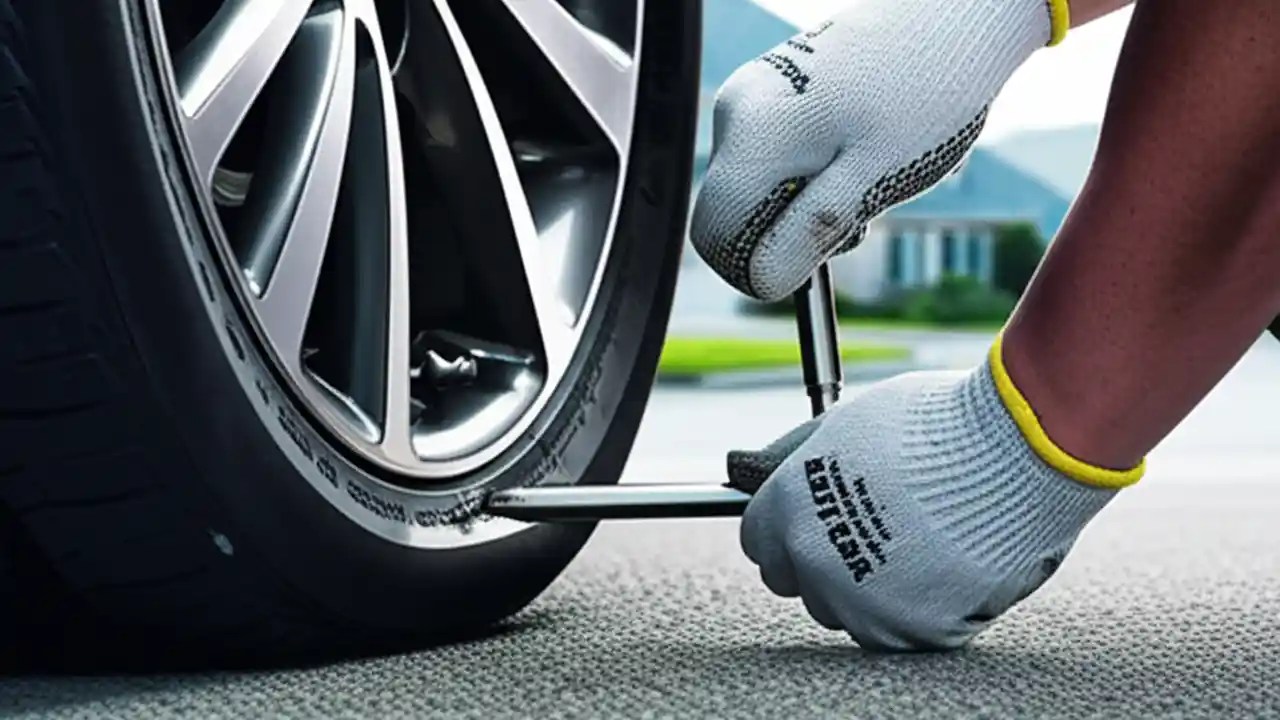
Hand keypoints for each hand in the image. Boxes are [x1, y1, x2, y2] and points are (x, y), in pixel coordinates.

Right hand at [690, 0, 1062, 300]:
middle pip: (738, 212)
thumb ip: (810, 232)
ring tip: (873, 172)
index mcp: (753, 136)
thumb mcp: (872, 179)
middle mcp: (737, 111)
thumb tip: (762, 280)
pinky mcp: (776, 87)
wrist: (961, 13)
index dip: (758, 268)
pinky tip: (865, 147)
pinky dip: (815, 169)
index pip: (715, 237)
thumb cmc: (926, 92)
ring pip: (759, 185)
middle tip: (862, 211)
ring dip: (809, 202)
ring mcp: (754, 94)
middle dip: (791, 232)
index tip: (814, 266)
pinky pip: (776, 154)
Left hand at [729, 361, 1124, 650]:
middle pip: (802, 583)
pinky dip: (924, 608)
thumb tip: (764, 467)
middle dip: (830, 563)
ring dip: (875, 589)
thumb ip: (805, 457)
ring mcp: (862, 602)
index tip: (817, 527)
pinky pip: (904, 630)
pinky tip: (949, 563)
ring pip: (850, 613)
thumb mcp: (851, 422)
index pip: (761, 543)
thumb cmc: (939, 421)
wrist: (1018, 447)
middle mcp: (814, 560)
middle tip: (878, 533)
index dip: (791, 533)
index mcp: (789, 507)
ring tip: (922, 542)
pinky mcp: (913, 630)